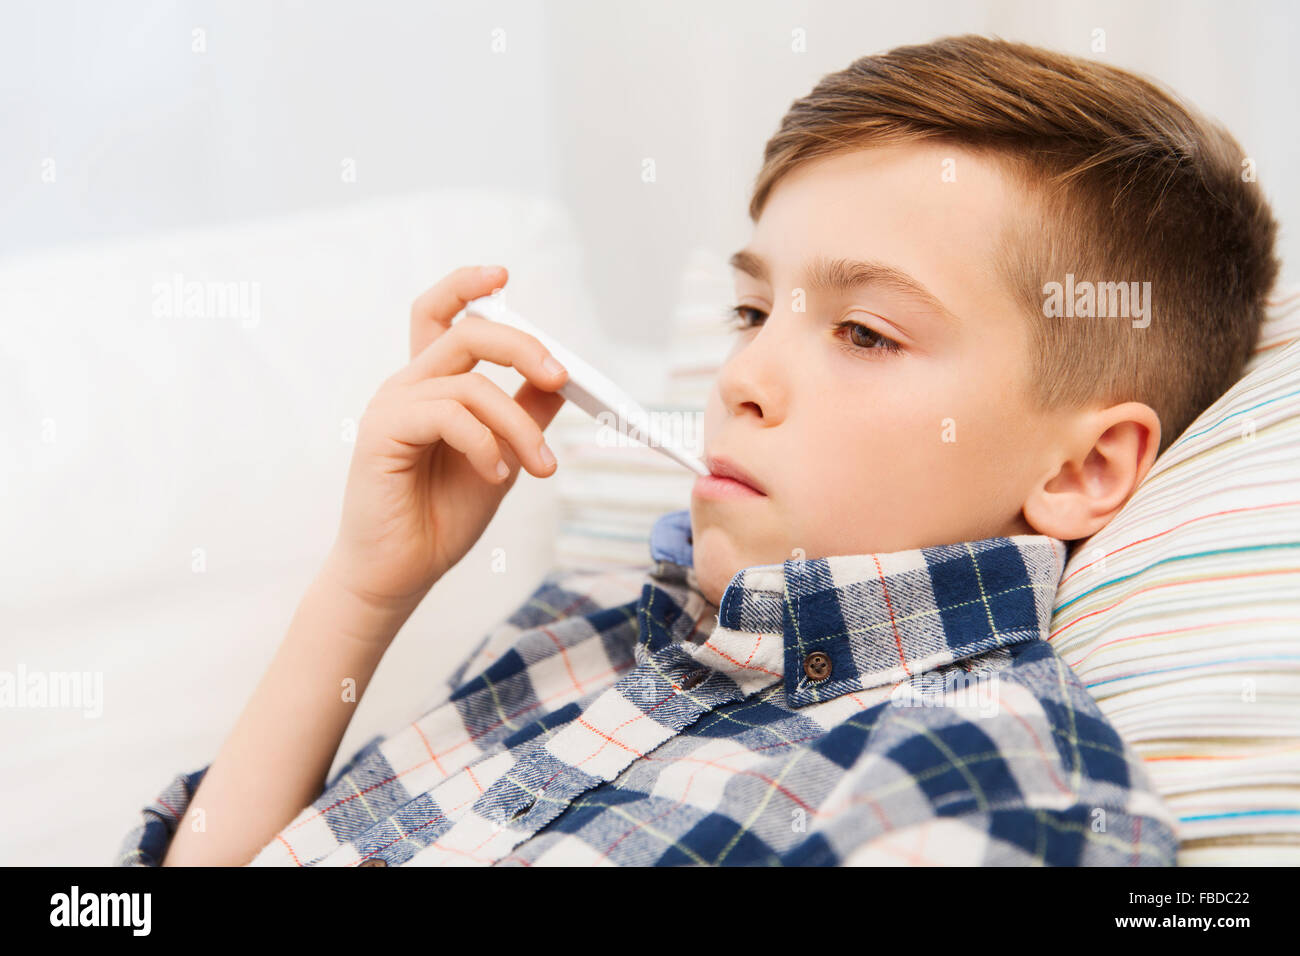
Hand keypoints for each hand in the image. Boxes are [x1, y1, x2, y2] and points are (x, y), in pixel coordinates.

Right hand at [324, 265, 567, 623]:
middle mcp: (408, 386)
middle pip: (465, 333)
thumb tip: (561, 378)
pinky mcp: (381, 432)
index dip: (466, 286)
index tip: (503, 273)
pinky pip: (447, 414)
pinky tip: (495, 475)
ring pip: (469, 383)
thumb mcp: (502, 456)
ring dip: (517, 424)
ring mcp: (391, 406)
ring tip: (538, 467)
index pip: (439, 314)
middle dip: (520, 346)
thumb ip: (525, 413)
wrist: (402, 571)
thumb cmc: (442, 515)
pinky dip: (484, 443)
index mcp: (431, 385)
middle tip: (560, 376)